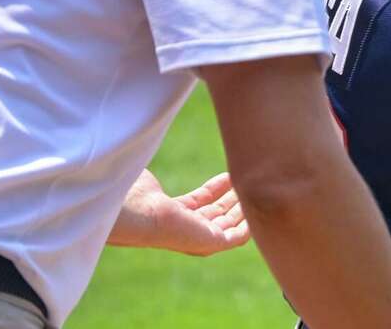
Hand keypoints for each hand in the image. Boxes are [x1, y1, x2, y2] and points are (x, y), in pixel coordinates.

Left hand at [109, 170, 249, 255]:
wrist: (133, 213)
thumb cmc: (132, 194)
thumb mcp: (146, 177)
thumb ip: (152, 168)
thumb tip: (141, 145)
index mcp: (170, 215)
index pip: (200, 202)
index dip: (216, 188)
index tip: (230, 172)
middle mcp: (185, 229)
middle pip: (217, 214)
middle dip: (235, 197)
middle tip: (250, 178)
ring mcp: (197, 239)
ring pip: (229, 223)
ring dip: (243, 207)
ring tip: (258, 187)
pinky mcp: (210, 243)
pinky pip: (237, 237)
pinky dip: (248, 224)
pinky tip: (257, 210)